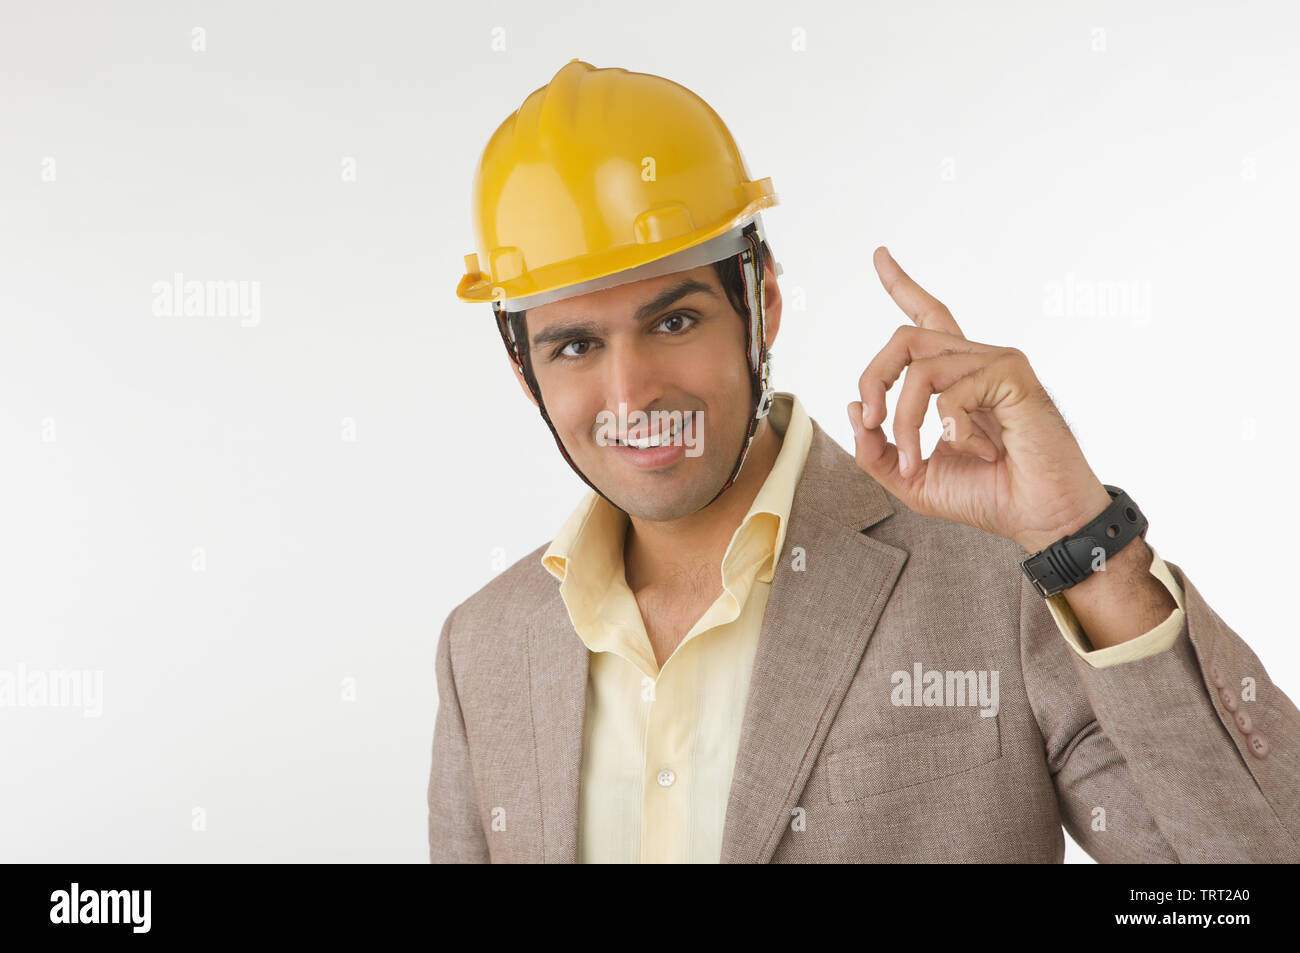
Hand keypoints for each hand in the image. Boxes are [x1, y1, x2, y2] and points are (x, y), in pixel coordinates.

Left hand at [846, 246, 1112, 552]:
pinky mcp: (1014, 374)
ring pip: (920, 367)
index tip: (879, 255)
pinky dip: (951, 428)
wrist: (1040, 520)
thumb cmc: (989, 497)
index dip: (901, 284)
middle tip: (871, 423)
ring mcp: (997, 363)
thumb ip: (877, 451)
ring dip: (905, 420)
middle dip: (873, 378)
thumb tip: (853, 408)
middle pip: (903, 337)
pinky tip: (976, 450)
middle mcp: (975, 361)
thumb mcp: (913, 480)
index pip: (926, 317)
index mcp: (956, 377)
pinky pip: (954, 389)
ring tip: (919, 459)